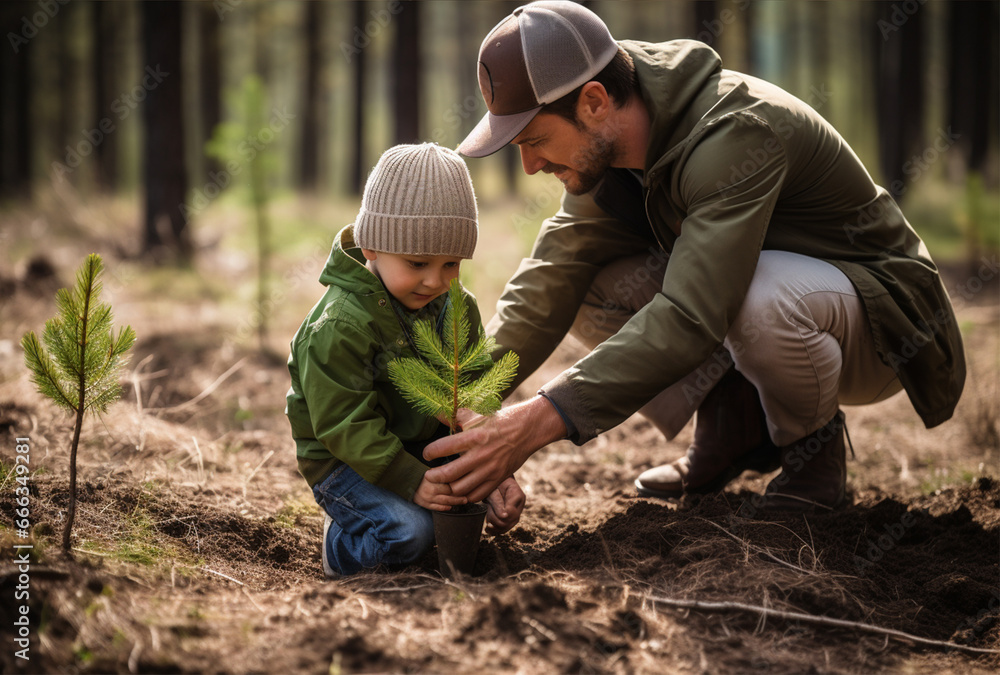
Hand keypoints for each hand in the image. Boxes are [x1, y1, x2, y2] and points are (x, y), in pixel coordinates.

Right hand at [413, 474, 466, 510]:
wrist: (406, 481)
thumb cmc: (421, 474)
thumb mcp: (432, 469)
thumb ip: (443, 472)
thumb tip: (459, 470)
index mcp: (433, 479)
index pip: (450, 484)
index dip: (461, 485)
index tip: (468, 485)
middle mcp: (431, 489)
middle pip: (450, 494)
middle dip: (460, 496)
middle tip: (468, 496)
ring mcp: (428, 498)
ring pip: (445, 502)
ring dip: (456, 502)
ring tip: (464, 501)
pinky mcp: (424, 504)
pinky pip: (437, 508)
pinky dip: (445, 508)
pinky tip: (451, 506)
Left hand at [423, 396, 566, 501]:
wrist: (527, 430)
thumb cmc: (499, 421)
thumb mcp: (477, 415)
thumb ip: (456, 417)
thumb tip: (437, 414)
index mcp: (473, 437)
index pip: (443, 447)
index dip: (429, 453)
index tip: (427, 454)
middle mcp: (480, 455)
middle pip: (448, 474)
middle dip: (434, 476)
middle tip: (429, 475)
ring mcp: (490, 469)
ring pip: (461, 488)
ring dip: (449, 488)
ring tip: (444, 484)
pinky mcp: (497, 479)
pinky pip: (477, 495)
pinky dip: (466, 495)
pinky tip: (461, 489)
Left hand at [485, 476, 525, 534]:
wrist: (495, 482)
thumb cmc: (493, 483)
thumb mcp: (493, 489)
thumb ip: (498, 502)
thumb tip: (504, 516)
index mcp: (518, 495)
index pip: (511, 512)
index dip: (500, 515)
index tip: (490, 509)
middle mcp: (519, 506)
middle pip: (510, 521)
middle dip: (495, 520)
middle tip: (487, 512)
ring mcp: (515, 513)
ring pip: (506, 527)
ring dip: (494, 525)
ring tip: (487, 519)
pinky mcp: (510, 518)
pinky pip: (504, 529)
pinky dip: (495, 530)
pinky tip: (488, 528)